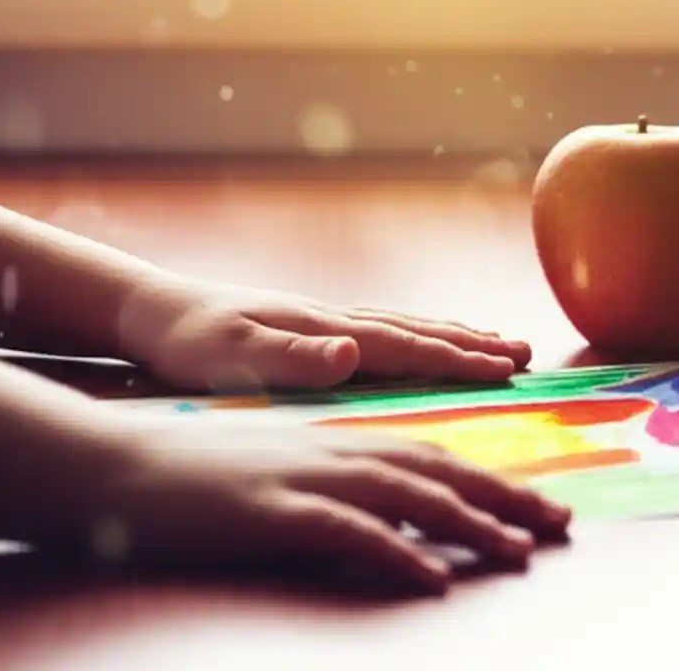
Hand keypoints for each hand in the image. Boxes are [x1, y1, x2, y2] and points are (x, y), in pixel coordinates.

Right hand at [87, 406, 570, 592]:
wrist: (117, 467)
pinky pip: (348, 534)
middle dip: (506, 497)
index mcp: (339, 441)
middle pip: (438, 471)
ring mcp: (304, 479)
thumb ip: (336, 487)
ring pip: (409, 497)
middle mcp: (334, 451)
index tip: (539, 504)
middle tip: (561, 522)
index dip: (492, 479)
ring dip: (470, 524)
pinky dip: (398, 554)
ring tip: (521, 552)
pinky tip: (434, 578)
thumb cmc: (198, 476)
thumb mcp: (280, 472)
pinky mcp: (272, 513)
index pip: (433, 457)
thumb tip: (390, 518)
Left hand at [117, 274, 531, 390]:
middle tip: (526, 354)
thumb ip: (293, 356)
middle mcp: (334, 319)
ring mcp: (326, 319)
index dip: (456, 359)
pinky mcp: (314, 326)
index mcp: (324, 329)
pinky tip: (427, 339)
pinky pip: (384, 329)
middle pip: (417, 330)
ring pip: (405, 326)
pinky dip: (420, 333)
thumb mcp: (230, 355)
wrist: (152, 309)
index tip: (505, 369)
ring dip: (455, 335)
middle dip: (473, 344)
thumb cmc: (187, 341)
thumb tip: (355, 348)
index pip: (403, 346)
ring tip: (498, 342)